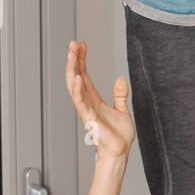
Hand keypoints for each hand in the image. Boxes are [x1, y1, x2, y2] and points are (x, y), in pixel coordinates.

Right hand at [65, 40, 134, 158]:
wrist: (120, 150)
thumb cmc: (119, 135)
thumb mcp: (122, 109)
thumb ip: (120, 94)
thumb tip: (120, 79)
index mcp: (93, 98)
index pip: (84, 74)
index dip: (82, 59)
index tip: (81, 44)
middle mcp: (87, 102)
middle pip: (76, 76)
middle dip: (73, 59)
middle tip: (72, 43)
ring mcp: (86, 109)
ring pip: (74, 86)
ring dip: (72, 70)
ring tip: (72, 54)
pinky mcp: (89, 118)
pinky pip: (81, 102)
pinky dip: (78, 89)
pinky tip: (78, 77)